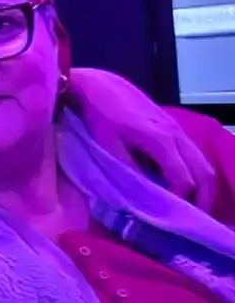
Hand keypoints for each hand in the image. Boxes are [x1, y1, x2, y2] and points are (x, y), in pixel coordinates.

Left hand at [68, 67, 215, 209]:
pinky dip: (195, 170)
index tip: (167, 213)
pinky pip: (193, 152)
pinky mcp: (172, 126)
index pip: (184, 178)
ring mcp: (177, 129)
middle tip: (193, 217)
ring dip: (202, 185)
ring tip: (192, 205)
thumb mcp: (108, 145)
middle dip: (203, 197)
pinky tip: (181, 182)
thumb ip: (128, 170)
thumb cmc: (100, 115)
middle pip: (204, 172)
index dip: (179, 198)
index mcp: (161, 140)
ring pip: (202, 162)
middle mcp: (176, 134)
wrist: (99, 85)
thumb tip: (142, 196)